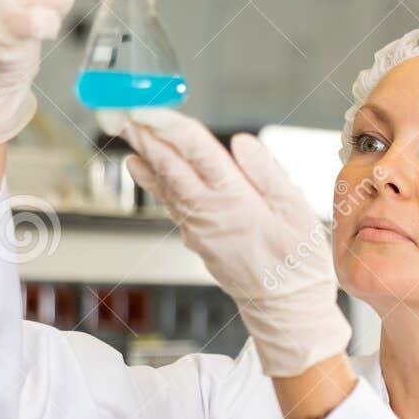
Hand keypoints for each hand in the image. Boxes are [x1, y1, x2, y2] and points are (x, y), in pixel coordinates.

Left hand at [122, 109, 352, 377]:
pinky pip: (170, 202)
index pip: (196, 152)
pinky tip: (140, 166)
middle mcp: (209, 213)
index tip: (147, 106)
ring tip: (124, 128)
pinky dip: (153, 180)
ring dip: (144, 153)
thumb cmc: (298, 265)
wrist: (285, 312)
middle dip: (144, 134)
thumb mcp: (299, 215)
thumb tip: (241, 142)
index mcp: (236, 201)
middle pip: (169, 165)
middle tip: (119, 109)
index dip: (169, 125)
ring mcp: (198, 228)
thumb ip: (269, 175)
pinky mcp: (196, 239)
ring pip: (165, 183)